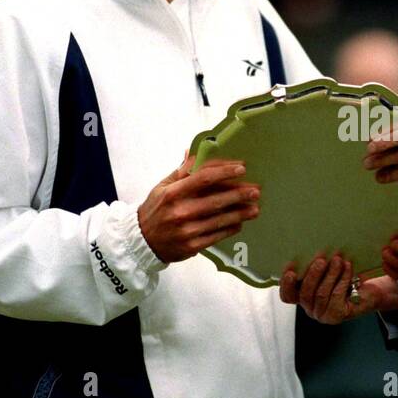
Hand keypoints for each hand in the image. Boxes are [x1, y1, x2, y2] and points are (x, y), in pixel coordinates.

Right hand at [138, 153, 259, 262]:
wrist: (141, 240)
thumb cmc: (155, 209)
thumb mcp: (163, 186)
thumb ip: (182, 170)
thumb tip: (196, 151)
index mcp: (173, 192)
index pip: (203, 178)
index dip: (225, 172)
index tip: (241, 168)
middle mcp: (180, 211)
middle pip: (217, 200)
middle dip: (239, 194)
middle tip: (256, 190)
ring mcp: (187, 230)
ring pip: (220, 219)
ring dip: (240, 213)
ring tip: (255, 208)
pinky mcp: (192, 246)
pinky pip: (217, 235)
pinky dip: (230, 228)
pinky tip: (240, 223)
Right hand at [279, 254, 397, 324]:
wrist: (371, 292)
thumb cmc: (348, 277)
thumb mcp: (330, 270)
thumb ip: (319, 265)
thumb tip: (313, 251)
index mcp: (304, 297)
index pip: (288, 296)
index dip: (286, 285)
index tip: (290, 271)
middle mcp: (311, 308)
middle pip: (305, 294)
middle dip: (313, 275)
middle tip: (321, 259)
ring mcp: (323, 315)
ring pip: (321, 294)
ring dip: (330, 274)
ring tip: (338, 259)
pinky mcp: (337, 316)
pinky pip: (336, 296)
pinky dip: (342, 279)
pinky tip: (348, 267)